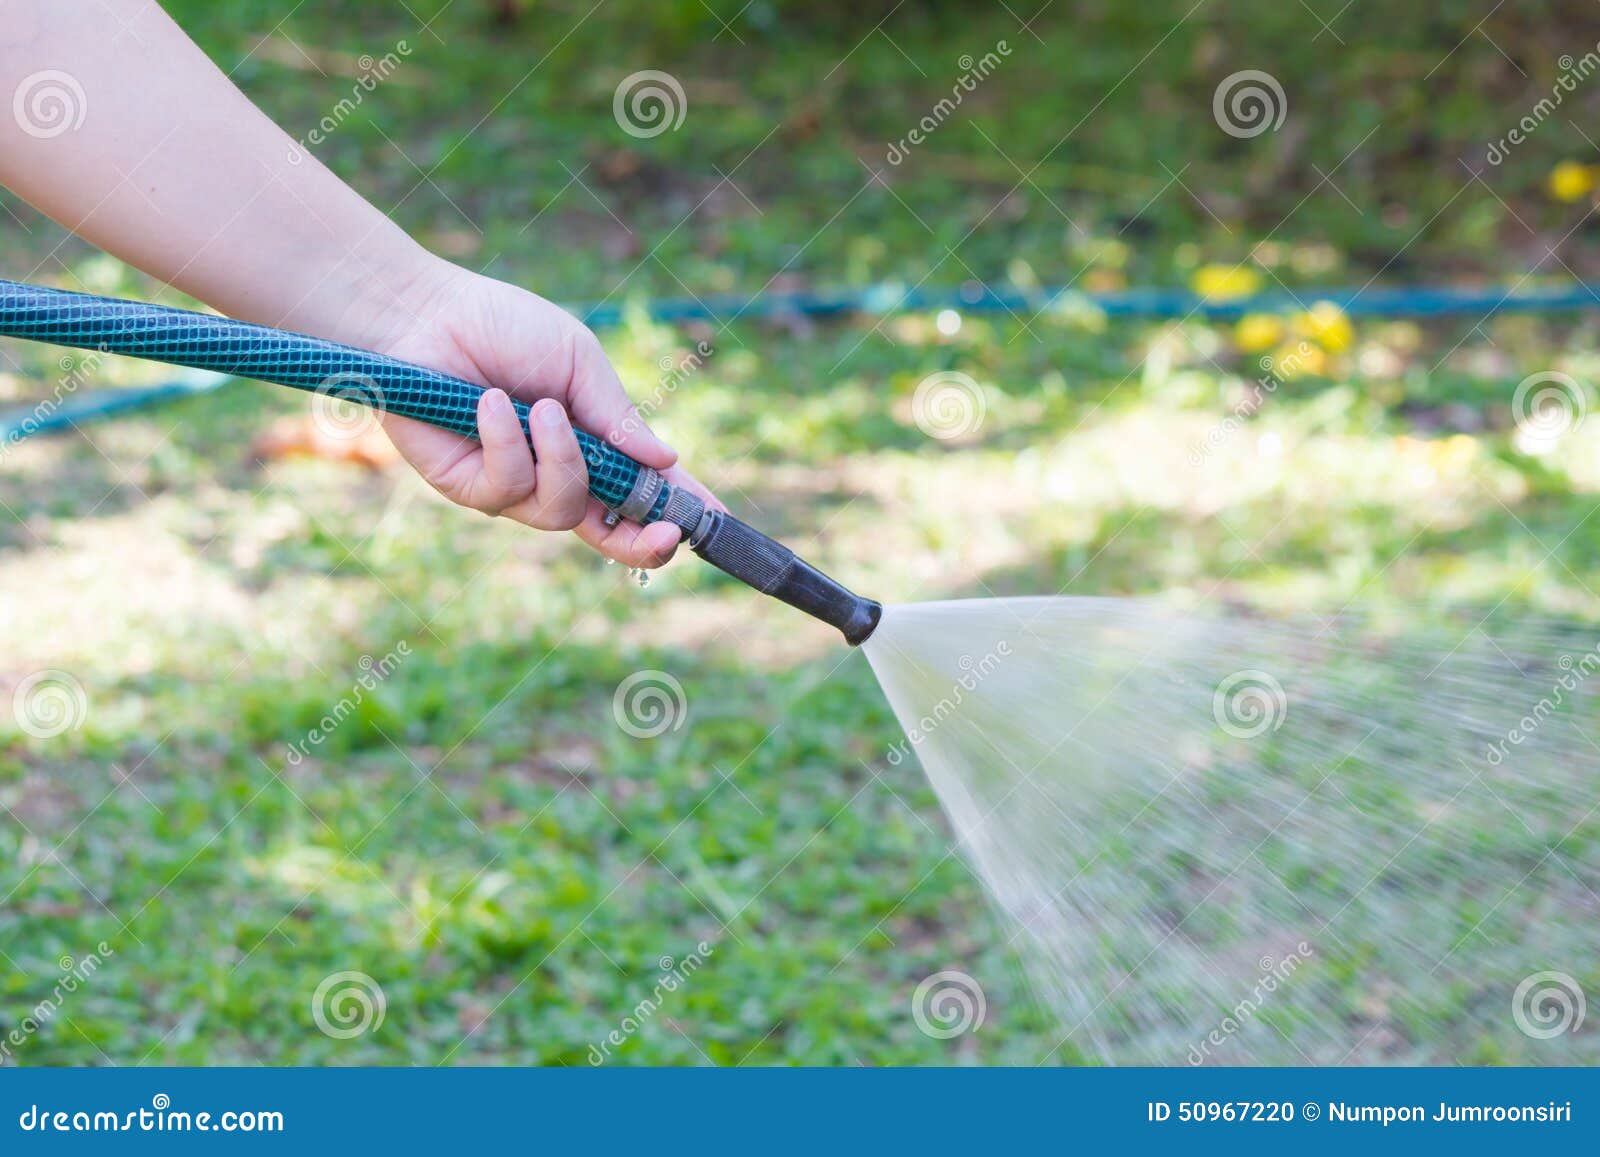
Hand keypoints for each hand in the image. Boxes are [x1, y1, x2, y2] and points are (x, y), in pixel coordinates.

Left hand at [352, 260, 719, 568]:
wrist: (425, 316)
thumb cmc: (502, 327)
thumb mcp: (578, 362)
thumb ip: (617, 414)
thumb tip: (667, 461)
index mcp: (592, 443)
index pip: (642, 488)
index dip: (678, 509)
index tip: (713, 522)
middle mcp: (556, 474)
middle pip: (610, 534)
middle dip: (642, 540)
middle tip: (665, 530)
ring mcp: (514, 487)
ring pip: (561, 509)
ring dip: (562, 459)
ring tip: (539, 406)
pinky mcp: (468, 487)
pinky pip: (508, 488)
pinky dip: (508, 444)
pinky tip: (489, 404)